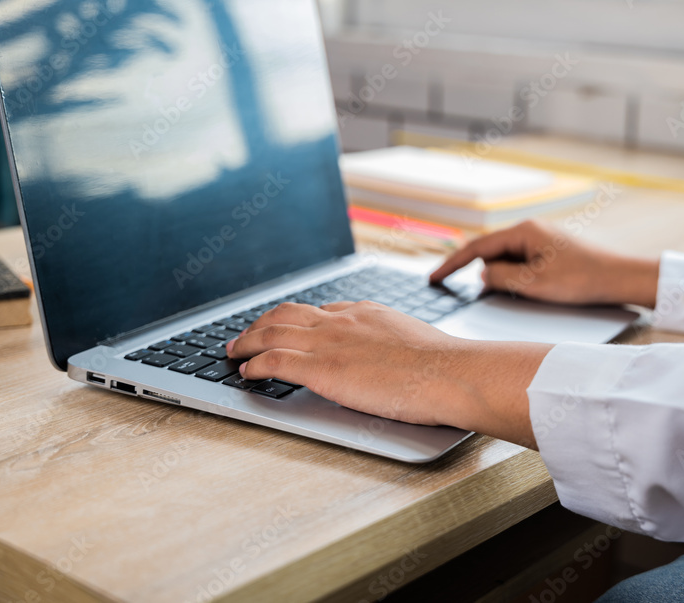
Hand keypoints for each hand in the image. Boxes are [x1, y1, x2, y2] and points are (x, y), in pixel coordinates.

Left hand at [226, 301, 550, 445]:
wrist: (449, 373)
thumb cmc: (444, 366)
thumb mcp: (415, 344)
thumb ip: (394, 346)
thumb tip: (395, 361)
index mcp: (366, 314)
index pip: (320, 311)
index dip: (296, 320)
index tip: (287, 327)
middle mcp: (342, 321)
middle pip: (287, 314)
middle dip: (261, 324)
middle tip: (246, 336)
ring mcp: (330, 342)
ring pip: (272, 332)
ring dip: (247, 342)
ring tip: (233, 352)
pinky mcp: (322, 369)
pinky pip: (274, 360)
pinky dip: (254, 363)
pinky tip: (246, 372)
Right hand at [431, 220, 659, 308]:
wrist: (620, 278)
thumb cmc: (582, 278)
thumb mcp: (535, 283)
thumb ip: (502, 278)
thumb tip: (483, 275)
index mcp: (523, 231)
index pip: (477, 247)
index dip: (452, 264)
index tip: (433, 278)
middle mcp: (530, 230)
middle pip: (493, 254)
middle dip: (490, 276)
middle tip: (503, 296)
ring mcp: (541, 240)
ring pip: (509, 261)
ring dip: (509, 280)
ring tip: (533, 292)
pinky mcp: (551, 252)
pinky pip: (524, 264)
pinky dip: (520, 279)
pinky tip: (534, 291)